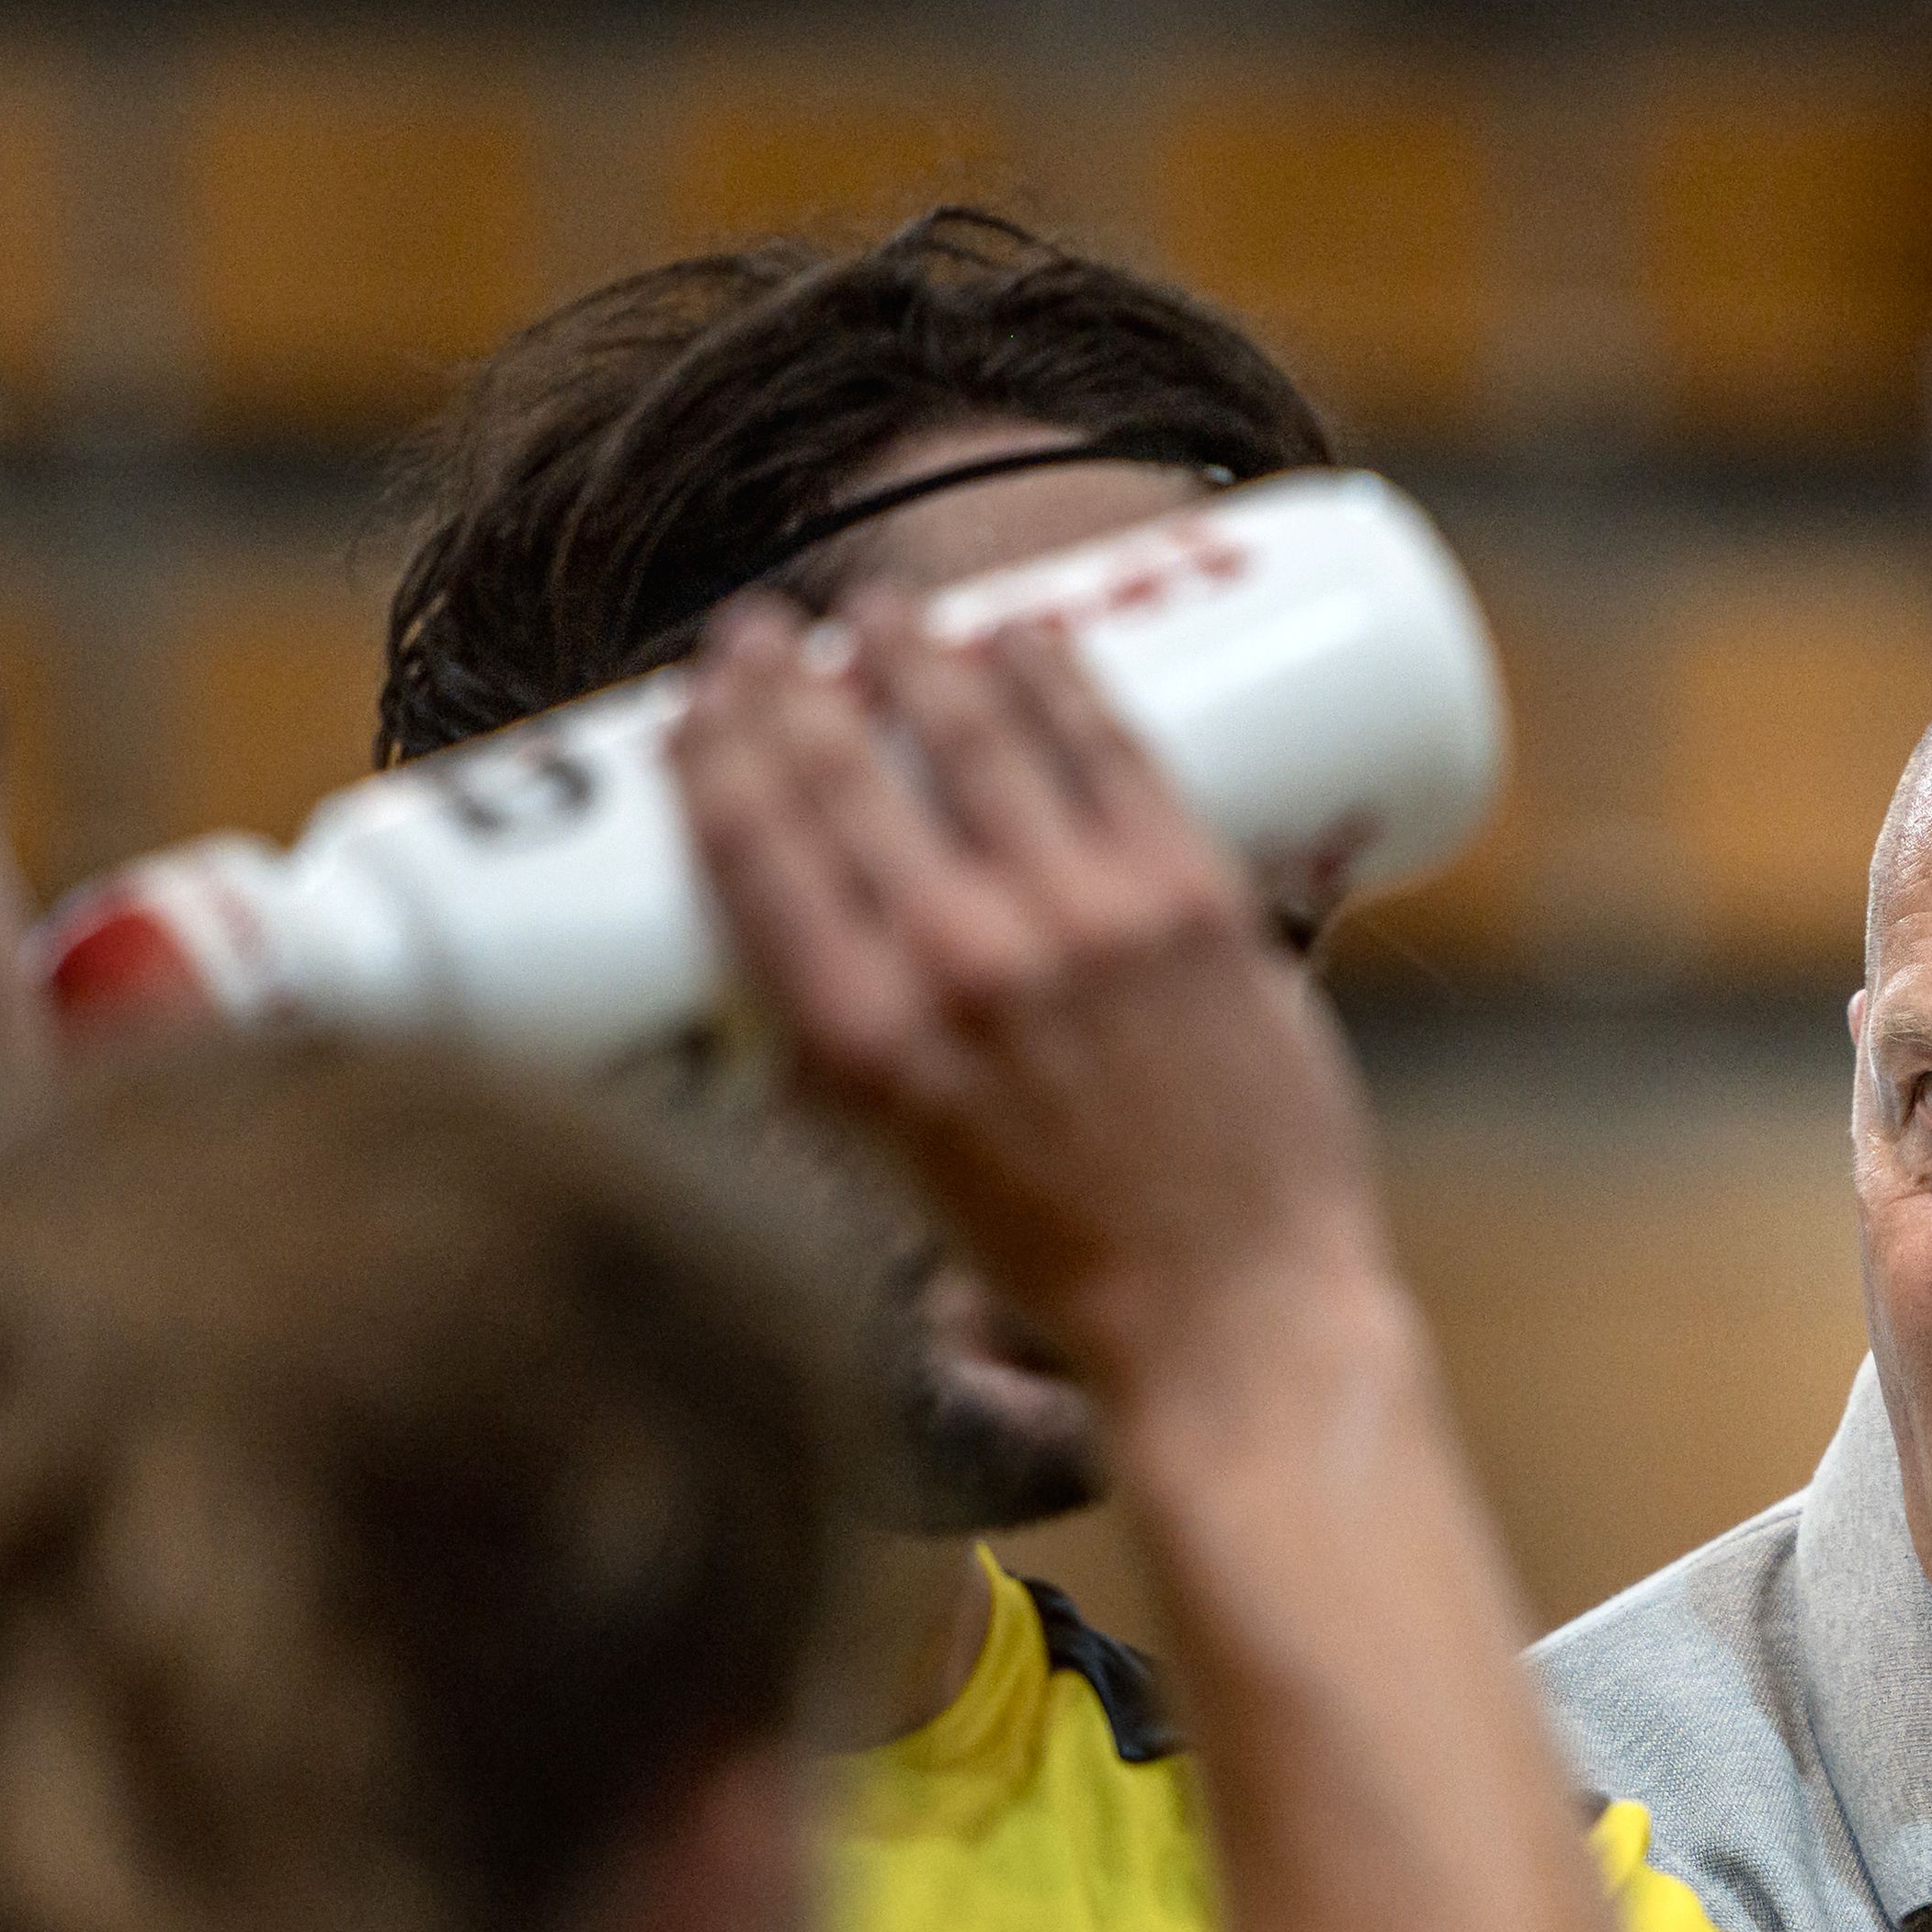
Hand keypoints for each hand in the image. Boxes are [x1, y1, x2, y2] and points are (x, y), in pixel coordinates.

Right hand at [667, 589, 1392, 1415]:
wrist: (1235, 1321)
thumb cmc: (1060, 1262)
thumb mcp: (896, 1172)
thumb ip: (849, 1060)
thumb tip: (807, 948)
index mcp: (861, 1045)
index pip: (751, 844)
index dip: (713, 751)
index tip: (695, 701)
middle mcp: (961, 967)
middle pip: (844, 770)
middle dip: (787, 680)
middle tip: (763, 630)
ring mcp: (1086, 922)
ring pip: (977, 731)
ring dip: (914, 649)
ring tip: (882, 610)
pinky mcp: (1193, 901)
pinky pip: (1110, 748)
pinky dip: (1055, 674)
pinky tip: (1024, 634)